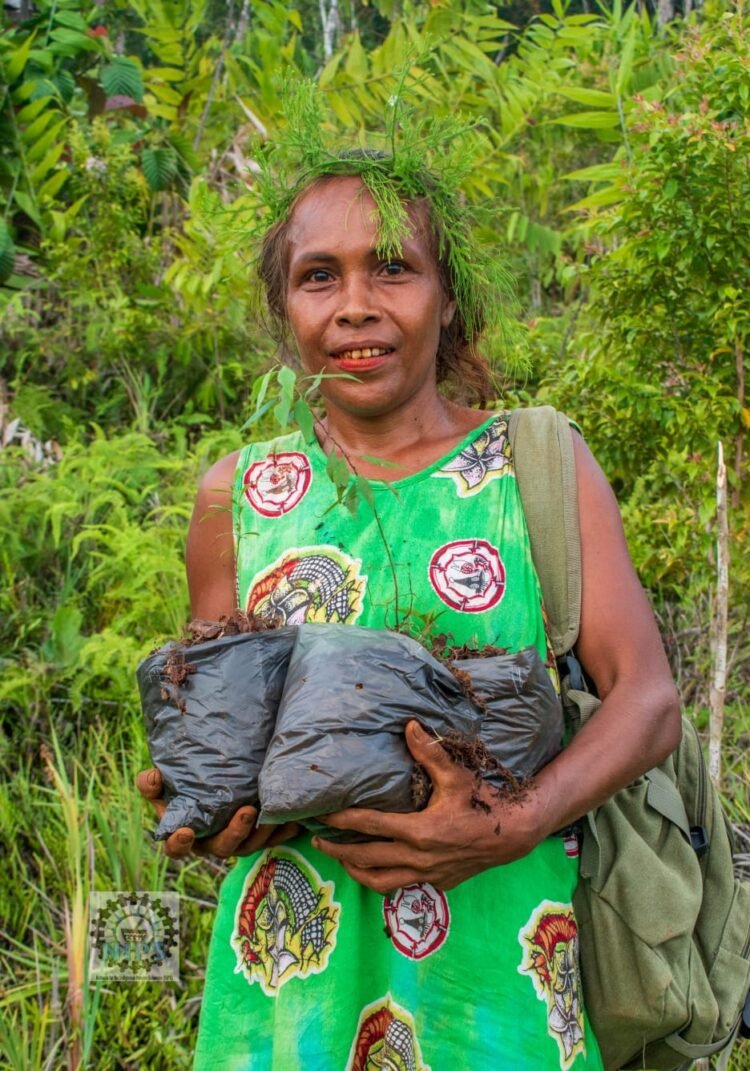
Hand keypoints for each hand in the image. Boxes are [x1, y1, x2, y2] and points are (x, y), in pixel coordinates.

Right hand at [135, 767, 299, 859]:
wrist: (221, 778)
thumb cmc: (188, 783)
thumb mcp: (167, 781)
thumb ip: (152, 782)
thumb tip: (152, 777)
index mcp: (186, 834)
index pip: (176, 848)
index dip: (179, 844)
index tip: (186, 831)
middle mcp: (213, 842)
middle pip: (223, 848)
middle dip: (235, 833)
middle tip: (246, 811)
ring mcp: (239, 842)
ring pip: (251, 845)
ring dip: (262, 831)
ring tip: (270, 810)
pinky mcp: (261, 836)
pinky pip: (275, 839)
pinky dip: (284, 830)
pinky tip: (293, 818)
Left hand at [312, 721, 545, 892]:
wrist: (512, 835)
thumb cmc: (483, 801)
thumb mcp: (456, 775)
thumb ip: (430, 752)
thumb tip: (409, 725)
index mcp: (419, 832)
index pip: (370, 826)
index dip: (342, 820)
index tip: (322, 815)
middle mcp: (419, 858)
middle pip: (366, 858)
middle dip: (338, 850)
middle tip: (317, 841)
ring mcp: (428, 874)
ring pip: (381, 882)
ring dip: (356, 872)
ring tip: (341, 860)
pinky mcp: (437, 883)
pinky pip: (401, 886)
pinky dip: (382, 879)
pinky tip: (375, 869)